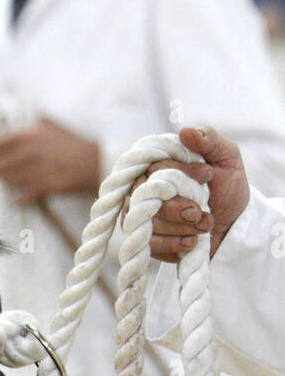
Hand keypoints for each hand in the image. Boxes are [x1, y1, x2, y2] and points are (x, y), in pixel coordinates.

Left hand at [0, 117, 100, 199]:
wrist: (94, 163)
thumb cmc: (73, 143)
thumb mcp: (52, 125)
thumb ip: (32, 124)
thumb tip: (13, 124)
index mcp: (29, 135)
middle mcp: (29, 152)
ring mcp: (35, 171)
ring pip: (7, 181)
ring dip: (6, 182)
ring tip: (8, 180)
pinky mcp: (43, 188)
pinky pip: (21, 196)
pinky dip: (18, 197)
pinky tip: (18, 197)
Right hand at [123, 126, 248, 261]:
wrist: (232, 225)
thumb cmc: (227, 188)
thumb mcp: (227, 158)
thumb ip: (209, 139)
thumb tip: (185, 131)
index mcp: (160, 164)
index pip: (155, 167)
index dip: (181, 173)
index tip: (208, 175)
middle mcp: (144, 188)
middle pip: (145, 198)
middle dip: (179, 208)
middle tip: (202, 212)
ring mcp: (141, 215)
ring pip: (149, 222)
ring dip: (183, 227)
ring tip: (204, 225)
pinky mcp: (145, 240)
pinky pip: (151, 244)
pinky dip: (175, 244)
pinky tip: (192, 242)